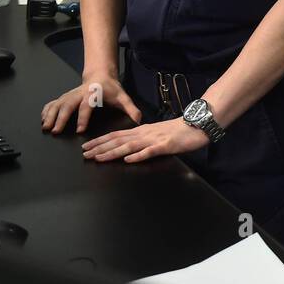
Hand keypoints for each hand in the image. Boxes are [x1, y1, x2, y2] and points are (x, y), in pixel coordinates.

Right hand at [41, 74, 141, 134]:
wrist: (101, 75)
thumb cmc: (112, 89)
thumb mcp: (123, 97)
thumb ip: (131, 108)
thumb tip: (139, 119)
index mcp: (93, 94)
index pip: (87, 107)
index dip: (83, 118)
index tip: (79, 130)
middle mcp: (79, 93)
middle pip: (68, 105)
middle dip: (60, 118)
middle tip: (55, 131)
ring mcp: (70, 94)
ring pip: (58, 103)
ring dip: (50, 114)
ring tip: (45, 127)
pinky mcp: (66, 96)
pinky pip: (54, 102)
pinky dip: (47, 109)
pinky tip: (42, 118)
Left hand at [81, 118, 209, 162]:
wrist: (199, 124)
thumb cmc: (180, 130)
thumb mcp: (159, 133)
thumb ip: (145, 138)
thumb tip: (131, 147)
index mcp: (143, 131)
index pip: (117, 135)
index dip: (100, 141)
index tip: (87, 147)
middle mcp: (145, 134)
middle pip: (118, 140)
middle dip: (100, 147)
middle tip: (84, 154)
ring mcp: (155, 139)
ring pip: (129, 146)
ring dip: (112, 152)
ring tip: (99, 158)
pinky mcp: (166, 145)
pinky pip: (150, 151)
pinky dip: (138, 155)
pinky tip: (128, 159)